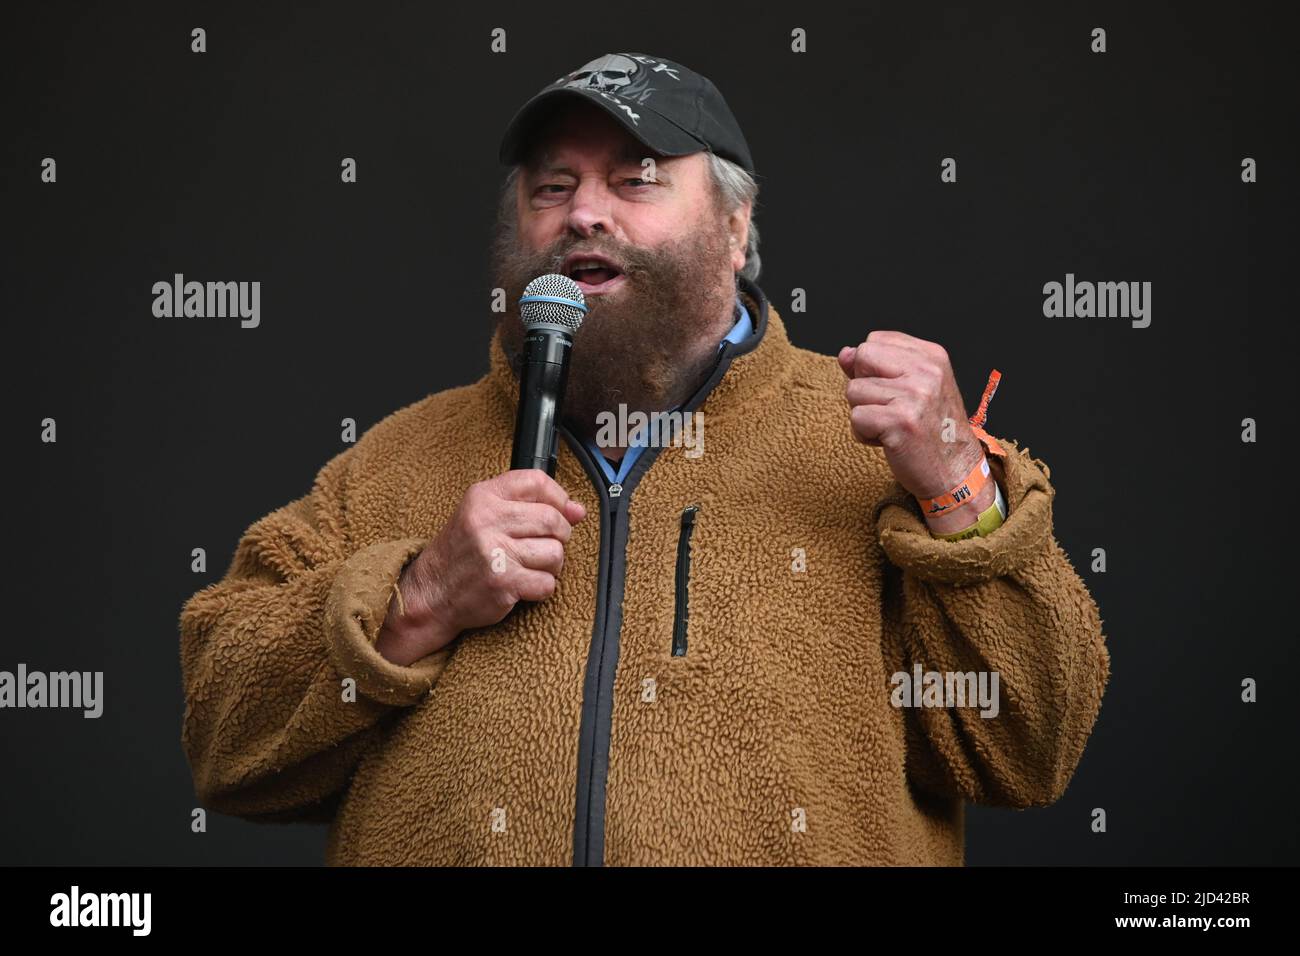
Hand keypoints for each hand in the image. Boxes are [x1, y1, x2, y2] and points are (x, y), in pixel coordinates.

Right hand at [375, 469, 587, 665]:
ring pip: (555, 552)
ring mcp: (495, 553)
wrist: (431, 592)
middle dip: (560, 535)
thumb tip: (578, 510)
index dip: (559, 497)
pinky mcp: (502, 583)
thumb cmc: (462, 552)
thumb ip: (528, 505)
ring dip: (552, 564)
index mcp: (483, 497)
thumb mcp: (483, 514)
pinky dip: (542, 587)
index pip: (536, 482)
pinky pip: (547, 583)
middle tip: (547, 544)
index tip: (564, 511)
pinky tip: (525, 584)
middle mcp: (487, 521)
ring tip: (532, 566)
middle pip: (552, 520)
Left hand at [838, 332, 994, 531]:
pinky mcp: (901, 422)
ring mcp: (915, 395)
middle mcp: (926, 371)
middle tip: (889, 409)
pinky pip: (856, 418)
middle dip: (864, 386)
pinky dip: (864, 435)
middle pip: (861, 357)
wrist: (957, 472)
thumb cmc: (932, 431)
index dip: (871, 368)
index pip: (874, 340)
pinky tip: (888, 441)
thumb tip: (843, 353)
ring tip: (892, 427)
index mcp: (932, 356)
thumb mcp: (912, 389)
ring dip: (864, 414)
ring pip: (854, 390)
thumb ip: (877, 367)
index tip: (894, 392)